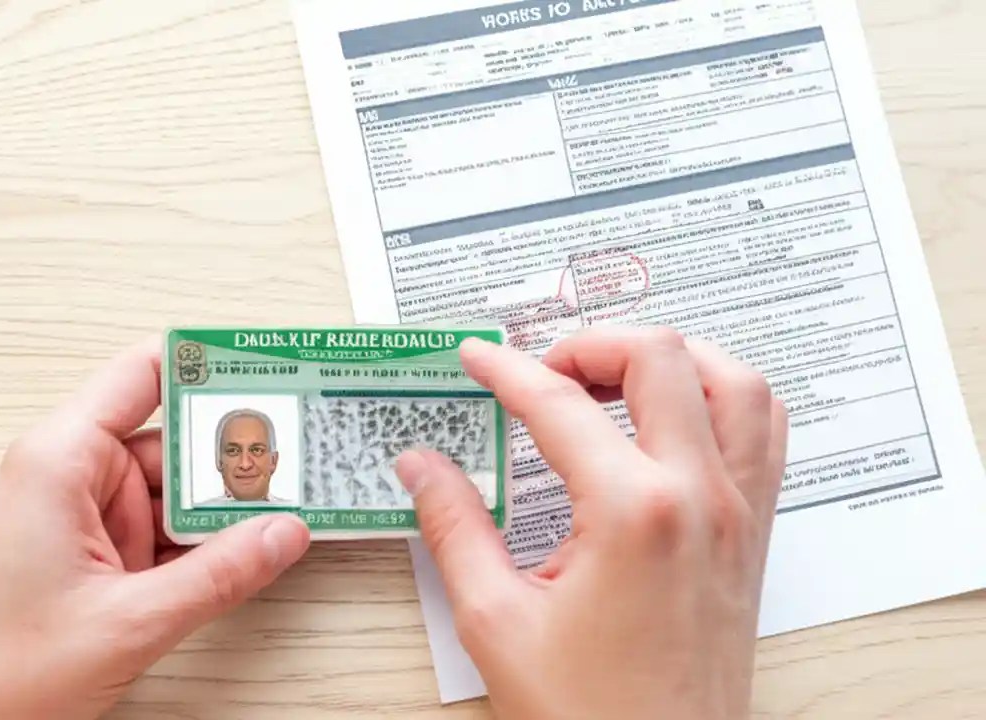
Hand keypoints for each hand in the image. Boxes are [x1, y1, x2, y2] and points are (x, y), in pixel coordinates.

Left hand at [0, 336, 310, 719]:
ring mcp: (83, 519)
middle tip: (305, 449)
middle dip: (236, 450)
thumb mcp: (126, 623)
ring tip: (291, 502)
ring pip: (174, 493)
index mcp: (60, 461)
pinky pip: (162, 535)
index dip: (209, 363)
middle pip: (174, 440)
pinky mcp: (93, 559)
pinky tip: (250, 546)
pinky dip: (203, 543)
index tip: (269, 363)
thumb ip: (216, 576)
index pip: (144, 376)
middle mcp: (70, 477)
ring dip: (225, 505)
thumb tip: (281, 533)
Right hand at [397, 327, 786, 719]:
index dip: (505, 371)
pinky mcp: (756, 534)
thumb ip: (454, 526)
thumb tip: (421, 466)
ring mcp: (741, 513)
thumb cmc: (588, 715)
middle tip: (541, 370)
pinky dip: (722, 398)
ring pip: (733, 380)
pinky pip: (764, 432)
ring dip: (670, 359)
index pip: (559, 404)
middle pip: (659, 359)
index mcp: (633, 513)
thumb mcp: (496, 619)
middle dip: (590, 344)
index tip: (477, 360)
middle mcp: (701, 498)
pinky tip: (673, 418)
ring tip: (612, 378)